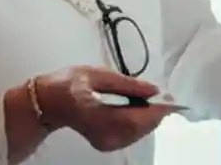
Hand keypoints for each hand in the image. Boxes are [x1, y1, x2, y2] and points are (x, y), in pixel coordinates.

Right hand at [35, 66, 179, 151]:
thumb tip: (153, 90)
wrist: (48, 103)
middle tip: (164, 95)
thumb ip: (126, 83)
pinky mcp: (107, 145)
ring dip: (149, 117)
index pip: (136, 117)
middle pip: (141, 128)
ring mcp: (107, 143)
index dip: (157, 109)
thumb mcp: (95, 75)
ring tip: (153, 99)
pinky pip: (131, 135)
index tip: (172, 98)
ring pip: (138, 133)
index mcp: (98, 116)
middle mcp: (105, 135)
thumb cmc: (67, 84)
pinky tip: (140, 109)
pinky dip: (140, 122)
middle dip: (156, 112)